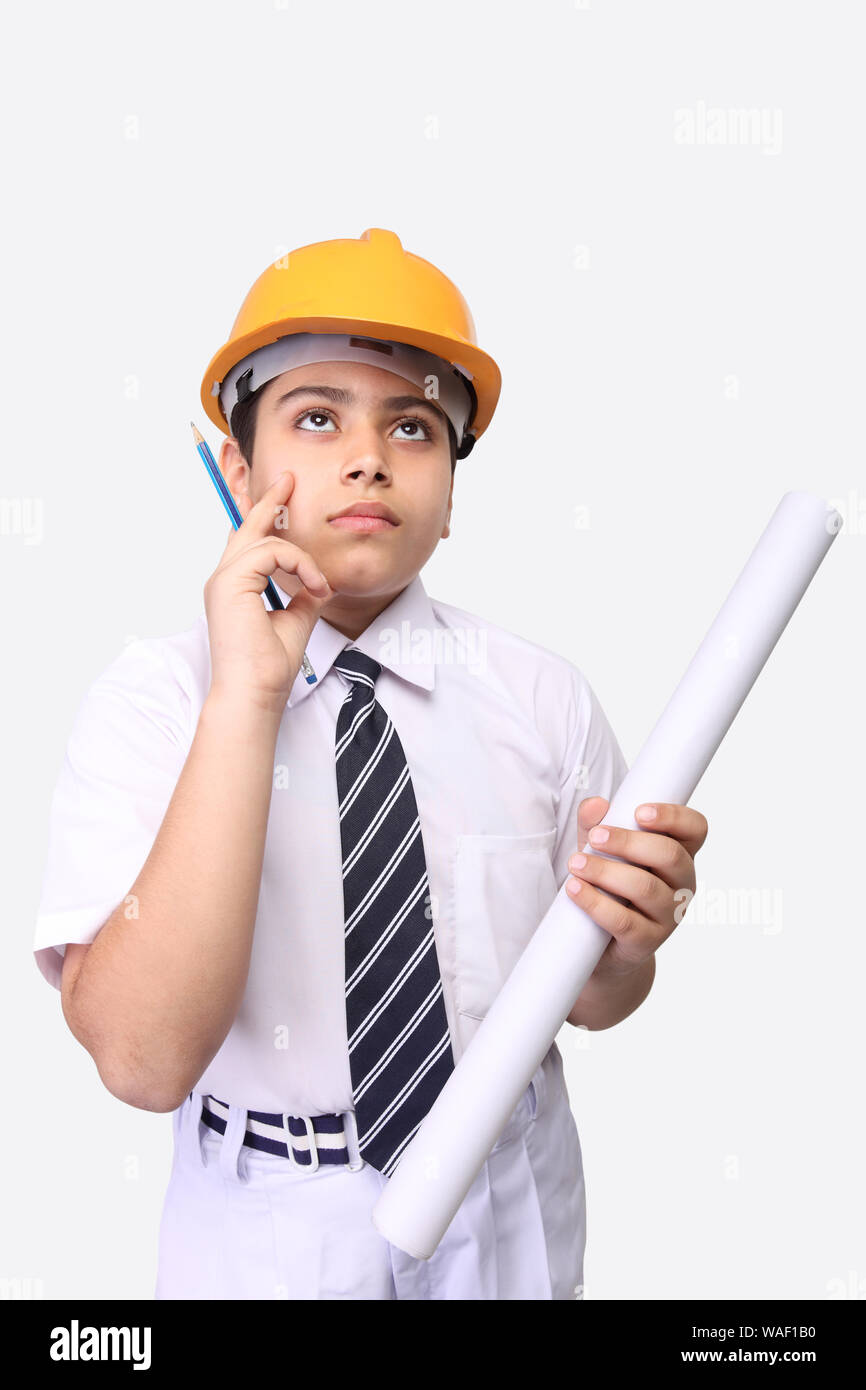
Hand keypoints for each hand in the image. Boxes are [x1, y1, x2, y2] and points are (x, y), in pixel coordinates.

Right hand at [204, 470, 332, 713]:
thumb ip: (304, 595)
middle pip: (246, 528)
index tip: (281, 494)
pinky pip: (272, 552)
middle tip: (289, 479)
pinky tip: (313, 587)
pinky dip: (298, 565)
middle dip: (268, 502)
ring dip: (299, 558)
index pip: (247, 543)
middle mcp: (223, 580)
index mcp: (234, 588)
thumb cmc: (269, 667)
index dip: (262, 516)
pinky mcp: (230, 583)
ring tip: (318, 585)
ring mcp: (223, 580)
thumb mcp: (296, 620)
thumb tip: (319, 581)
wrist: (256, 692)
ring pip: (264, 540)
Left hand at [565, 796, 708, 981]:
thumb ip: (596, 824)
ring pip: (645, 888)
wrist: (601, 945)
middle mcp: (682, 883)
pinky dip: (596, 903)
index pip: (695, 828)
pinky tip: (574, 890)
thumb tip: (595, 806)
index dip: (674, 816)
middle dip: (629, 842)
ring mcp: (668, 915)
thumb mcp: (602, 850)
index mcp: (679, 853)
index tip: (639, 812)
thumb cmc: (608, 886)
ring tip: (576, 864)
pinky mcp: (647, 941)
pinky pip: (625, 921)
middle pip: (670, 855)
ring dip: (606, 872)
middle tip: (596, 837)